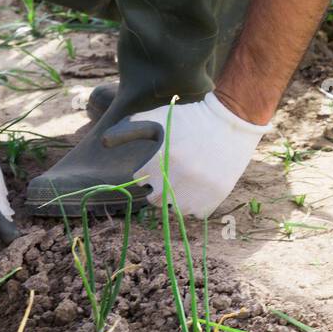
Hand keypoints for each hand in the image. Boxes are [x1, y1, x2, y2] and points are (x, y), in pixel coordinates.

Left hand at [101, 91, 274, 217]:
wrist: (229, 121)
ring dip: (175, 198)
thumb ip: (129, 129)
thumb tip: (102, 142)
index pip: (139, 179)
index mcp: (161, 158)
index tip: (157, 161)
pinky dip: (195, 205)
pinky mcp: (214, 197)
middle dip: (157, 188)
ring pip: (175, 209)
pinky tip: (198, 187)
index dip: (146, 170)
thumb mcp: (158, 117)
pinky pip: (195, 214)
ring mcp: (197, 189)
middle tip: (168, 174)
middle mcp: (178, 177)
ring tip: (184, 180)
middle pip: (154, 199)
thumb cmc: (189, 118)